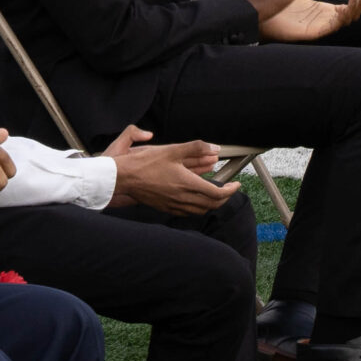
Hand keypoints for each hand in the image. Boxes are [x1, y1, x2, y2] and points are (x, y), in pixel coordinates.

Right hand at [103, 128, 238, 213]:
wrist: (124, 177)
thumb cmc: (145, 163)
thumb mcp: (173, 149)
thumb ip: (196, 148)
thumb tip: (215, 149)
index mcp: (187, 184)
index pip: (217, 193)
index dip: (230, 190)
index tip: (236, 185)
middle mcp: (182, 198)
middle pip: (211, 204)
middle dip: (224, 198)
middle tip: (229, 189)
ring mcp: (173, 205)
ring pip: (200, 210)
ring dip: (211, 203)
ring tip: (215, 194)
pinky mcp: (165, 207)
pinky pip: (187, 212)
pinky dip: (197, 207)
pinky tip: (195, 200)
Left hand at [258, 0, 360, 41]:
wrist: (258, 15)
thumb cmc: (274, 5)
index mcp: (320, 10)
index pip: (344, 6)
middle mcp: (322, 19)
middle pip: (348, 13)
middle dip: (360, 3)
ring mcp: (319, 25)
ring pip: (345, 19)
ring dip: (355, 7)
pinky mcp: (314, 31)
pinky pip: (334, 26)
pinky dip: (344, 15)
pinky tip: (346, 4)